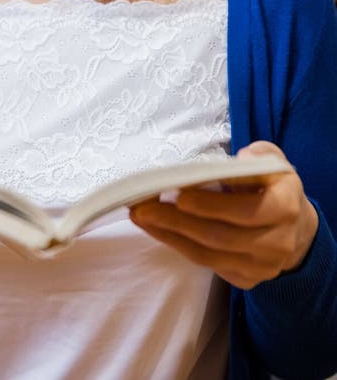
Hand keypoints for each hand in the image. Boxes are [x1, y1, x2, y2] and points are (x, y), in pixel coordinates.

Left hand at [129, 141, 318, 289]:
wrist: (295, 227)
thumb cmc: (273, 186)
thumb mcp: (272, 162)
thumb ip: (258, 155)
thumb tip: (237, 161)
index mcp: (285, 207)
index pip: (245, 211)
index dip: (211, 206)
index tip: (178, 196)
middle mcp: (278, 242)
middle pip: (220, 237)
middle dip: (176, 222)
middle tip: (141, 208)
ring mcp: (263, 267)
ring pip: (208, 255)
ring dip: (170, 235)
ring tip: (141, 218)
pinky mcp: (247, 280)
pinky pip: (207, 265)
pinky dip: (179, 246)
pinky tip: (158, 230)